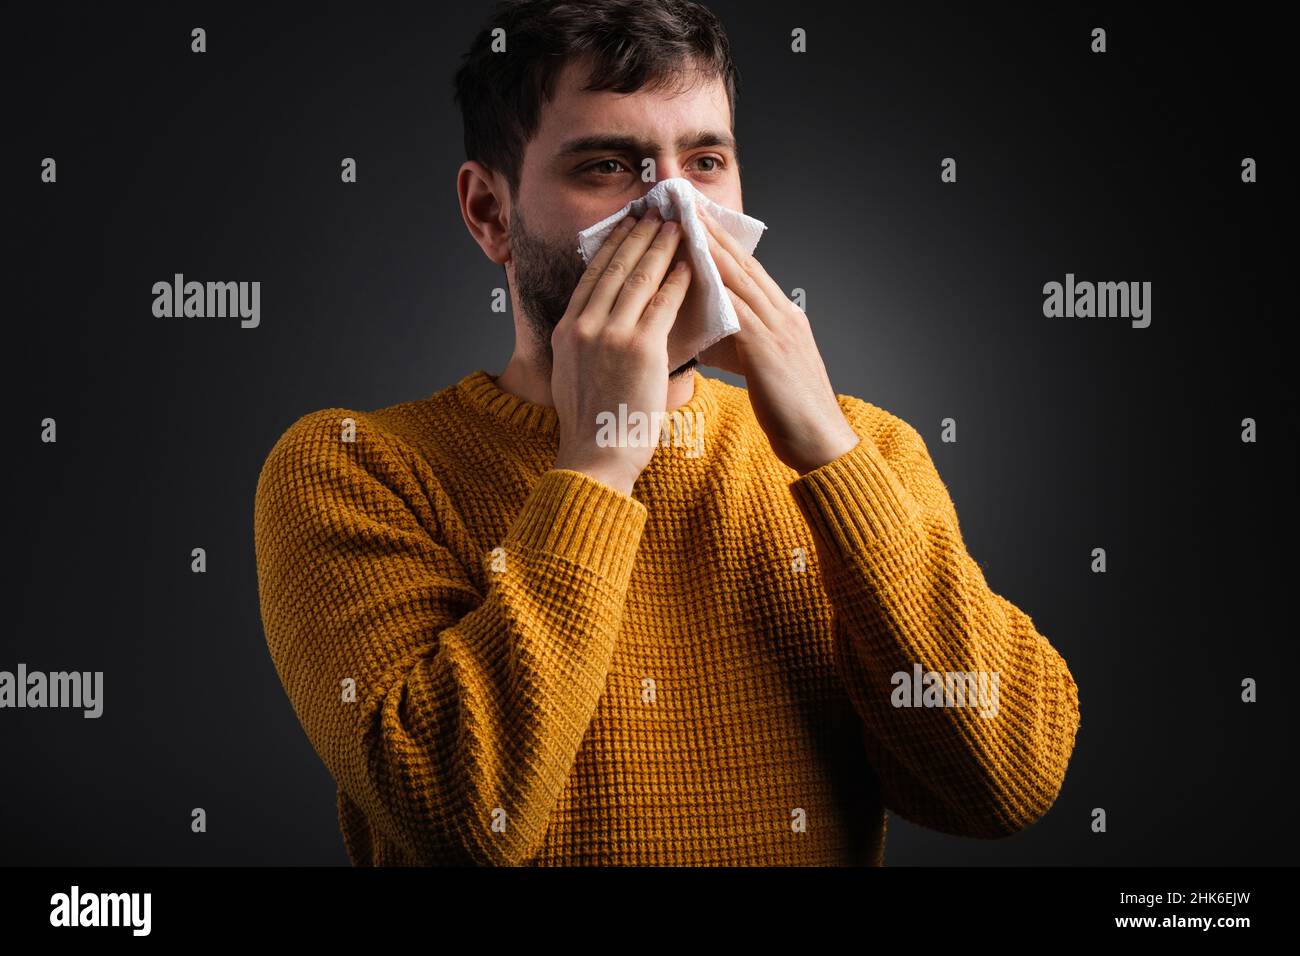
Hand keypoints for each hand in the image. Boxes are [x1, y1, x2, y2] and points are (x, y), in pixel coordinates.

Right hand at [550, 208, 692, 495]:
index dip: (613, 244)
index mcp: (566, 330)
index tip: (628, 223)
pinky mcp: (640, 348)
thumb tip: (597, 322)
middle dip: (639, 234)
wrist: (596, 456)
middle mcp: (584, 325)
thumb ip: (583, 343)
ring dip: (662, 247)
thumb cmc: (592, 424)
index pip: (593, 275)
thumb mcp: (572, 374)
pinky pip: (664, 304)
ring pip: (641, 278)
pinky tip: (692, 264)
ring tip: (678, 226)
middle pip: (616, 267)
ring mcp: (611, 334)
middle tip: (657, 210)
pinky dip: (679, 280)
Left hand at [695, 207, 859, 473]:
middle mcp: (783, 314)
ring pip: (739, 278)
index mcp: (783, 317)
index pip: (746, 270)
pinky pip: (737, 309)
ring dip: (709, 248)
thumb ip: (735, 344)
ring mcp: (779, 328)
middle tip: (684, 203)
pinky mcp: (768, 348)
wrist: (820, 443)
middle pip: (742, 262)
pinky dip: (714, 286)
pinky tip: (691, 272)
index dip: (721, 240)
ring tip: (683, 223)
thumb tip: (703, 332)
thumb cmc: (788, 413)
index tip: (695, 217)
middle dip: (713, 231)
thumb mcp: (759, 369)